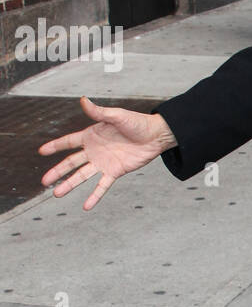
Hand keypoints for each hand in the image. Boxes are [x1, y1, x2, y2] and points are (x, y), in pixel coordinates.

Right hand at [39, 96, 177, 210]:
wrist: (155, 136)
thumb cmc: (136, 122)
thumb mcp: (116, 115)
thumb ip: (98, 112)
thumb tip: (83, 100)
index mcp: (91, 135)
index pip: (68, 142)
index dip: (55, 146)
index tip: (41, 151)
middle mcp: (94, 150)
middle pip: (71, 162)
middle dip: (57, 171)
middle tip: (44, 181)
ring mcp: (103, 163)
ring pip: (82, 175)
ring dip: (70, 184)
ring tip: (56, 194)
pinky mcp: (115, 172)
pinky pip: (102, 186)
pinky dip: (95, 195)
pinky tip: (86, 206)